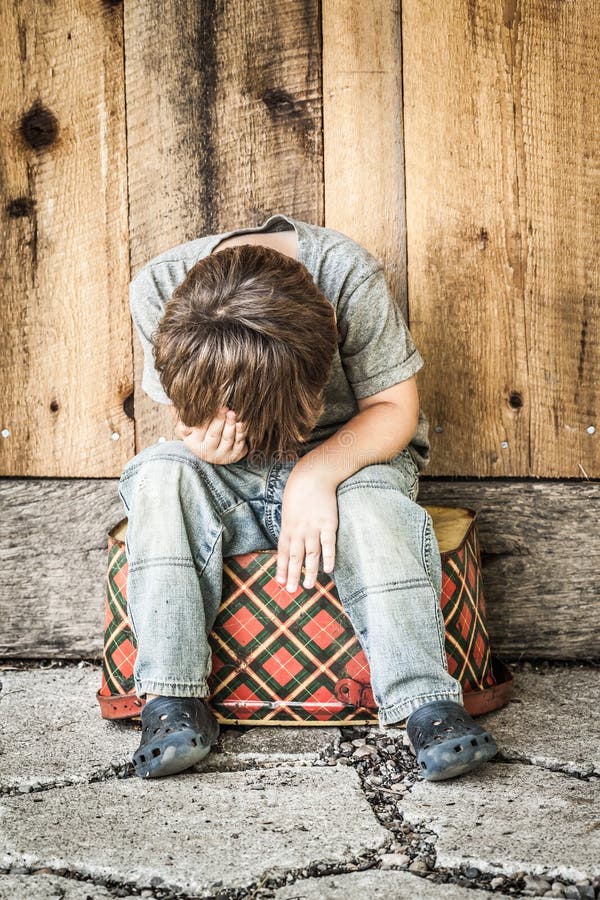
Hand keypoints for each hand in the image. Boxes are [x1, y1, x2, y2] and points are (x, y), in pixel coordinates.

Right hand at [175, 406, 248, 463]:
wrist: (214, 451)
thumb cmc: (199, 434)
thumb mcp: (186, 428)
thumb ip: (181, 416)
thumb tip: (172, 403)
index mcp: (193, 444)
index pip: (200, 429)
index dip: (206, 418)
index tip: (211, 406)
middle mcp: (207, 452)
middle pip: (214, 434)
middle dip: (219, 420)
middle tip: (224, 407)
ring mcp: (222, 455)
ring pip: (227, 439)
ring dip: (231, 425)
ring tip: (233, 413)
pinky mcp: (234, 455)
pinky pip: (239, 444)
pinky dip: (241, 433)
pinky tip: (242, 422)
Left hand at [276, 468, 337, 591]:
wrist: (314, 474)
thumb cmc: (300, 488)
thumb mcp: (289, 507)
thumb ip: (290, 523)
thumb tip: (290, 536)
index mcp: (287, 526)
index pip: (283, 552)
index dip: (282, 568)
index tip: (280, 582)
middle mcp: (298, 530)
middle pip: (295, 557)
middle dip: (292, 575)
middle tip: (291, 591)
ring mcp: (313, 528)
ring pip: (311, 555)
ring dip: (309, 572)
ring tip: (308, 586)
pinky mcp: (328, 524)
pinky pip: (328, 544)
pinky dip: (328, 558)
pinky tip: (328, 570)